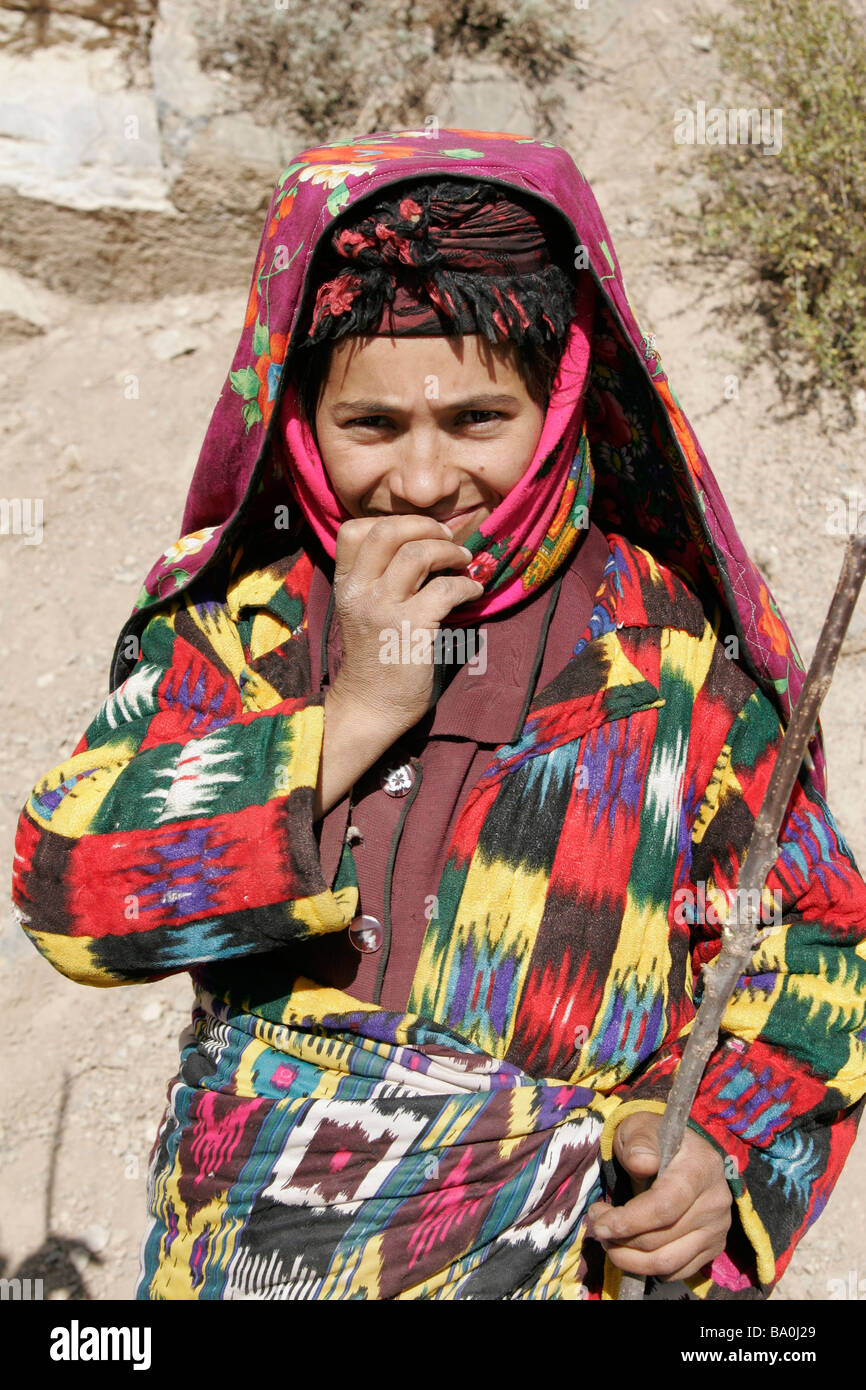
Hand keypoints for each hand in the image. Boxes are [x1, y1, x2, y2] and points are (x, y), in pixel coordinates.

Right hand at [329, 513, 482, 735]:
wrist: (370, 706)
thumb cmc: (374, 659)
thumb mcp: (363, 612)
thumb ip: (380, 580)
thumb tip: (426, 546)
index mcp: (346, 584)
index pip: (353, 529)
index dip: (392, 521)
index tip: (420, 531)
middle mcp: (360, 591)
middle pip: (387, 531)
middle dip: (425, 526)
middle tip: (448, 538)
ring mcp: (383, 609)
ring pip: (417, 554)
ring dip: (449, 551)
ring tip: (464, 561)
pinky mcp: (410, 629)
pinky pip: (444, 590)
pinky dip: (466, 585)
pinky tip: (473, 592)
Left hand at [585, 1112, 732, 1280]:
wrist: (680, 1154)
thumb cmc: (654, 1140)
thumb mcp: (640, 1128)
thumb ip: (639, 1143)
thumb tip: (642, 1162)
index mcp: (702, 1166)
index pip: (665, 1206)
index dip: (629, 1220)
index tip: (599, 1221)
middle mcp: (716, 1201)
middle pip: (661, 1239)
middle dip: (620, 1238)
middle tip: (597, 1225)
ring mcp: (717, 1228)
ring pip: (667, 1262)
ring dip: (629, 1259)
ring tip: (609, 1240)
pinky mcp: (713, 1248)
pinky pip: (675, 1270)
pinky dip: (645, 1267)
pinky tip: (629, 1248)